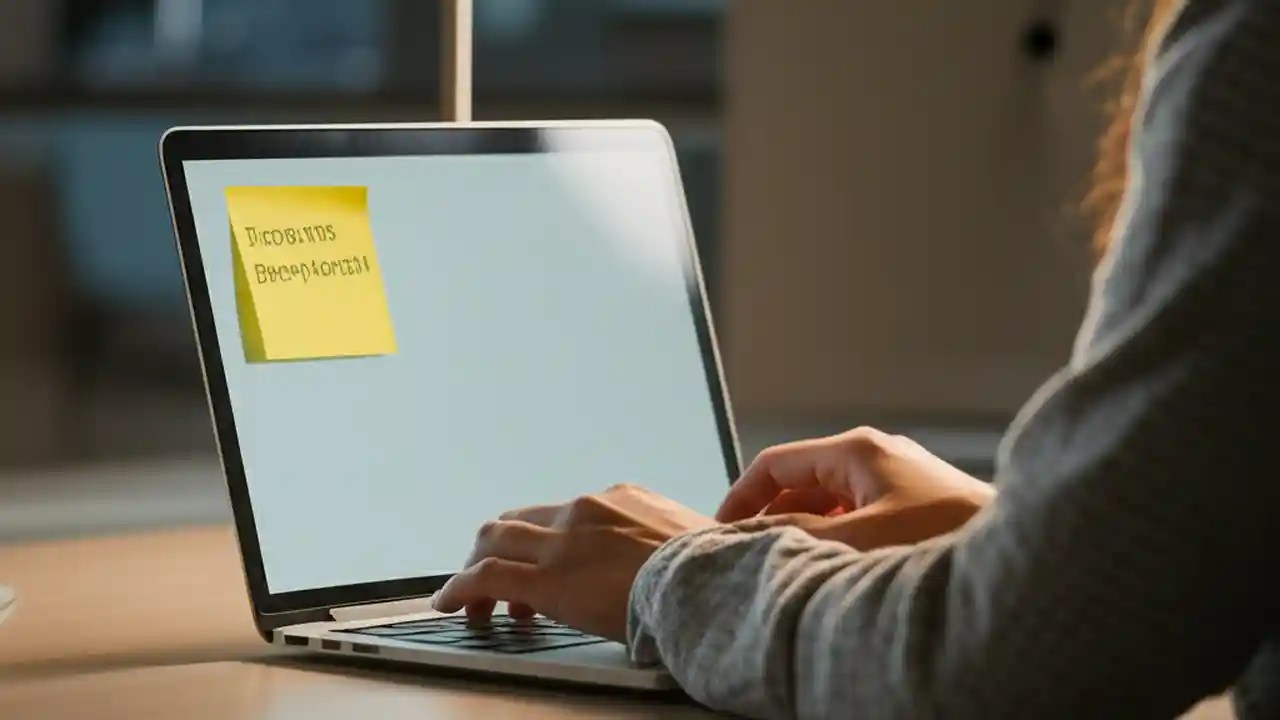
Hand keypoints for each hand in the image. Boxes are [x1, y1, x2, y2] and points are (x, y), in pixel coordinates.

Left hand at [432, 484, 717, 640]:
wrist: (712, 583)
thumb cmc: (717, 569)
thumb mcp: (698, 539)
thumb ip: (674, 544)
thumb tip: (688, 559)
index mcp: (622, 499)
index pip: (565, 513)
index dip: (546, 541)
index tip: (546, 565)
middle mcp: (585, 511)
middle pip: (519, 519)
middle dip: (499, 547)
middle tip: (494, 581)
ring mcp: (563, 542)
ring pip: (493, 541)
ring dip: (475, 567)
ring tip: (467, 598)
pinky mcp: (546, 579)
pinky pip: (484, 577)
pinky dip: (459, 588)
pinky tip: (450, 604)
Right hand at [718, 427, 994, 549]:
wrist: (1019, 550)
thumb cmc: (945, 534)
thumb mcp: (860, 537)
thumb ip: (800, 535)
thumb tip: (749, 537)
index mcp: (855, 449)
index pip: (775, 464)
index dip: (740, 498)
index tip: (722, 534)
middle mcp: (873, 454)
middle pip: (800, 483)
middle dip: (773, 519)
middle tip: (752, 558)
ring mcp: (896, 476)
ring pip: (829, 501)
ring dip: (807, 532)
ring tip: (791, 567)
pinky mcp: (915, 501)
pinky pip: (857, 513)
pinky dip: (837, 536)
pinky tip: (835, 566)